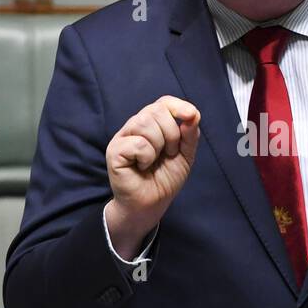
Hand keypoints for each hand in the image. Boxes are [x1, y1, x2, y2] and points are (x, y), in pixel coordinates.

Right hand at [105, 96, 200, 255]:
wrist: (150, 204)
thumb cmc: (164, 179)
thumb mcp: (185, 155)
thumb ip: (190, 135)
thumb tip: (192, 114)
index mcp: (151, 124)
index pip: (163, 103)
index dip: (178, 106)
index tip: (191, 116)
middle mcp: (135, 126)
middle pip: (156, 111)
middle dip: (172, 134)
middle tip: (168, 153)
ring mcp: (123, 137)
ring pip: (145, 123)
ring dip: (159, 146)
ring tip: (154, 160)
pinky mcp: (114, 151)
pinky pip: (138, 143)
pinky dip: (146, 157)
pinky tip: (141, 167)